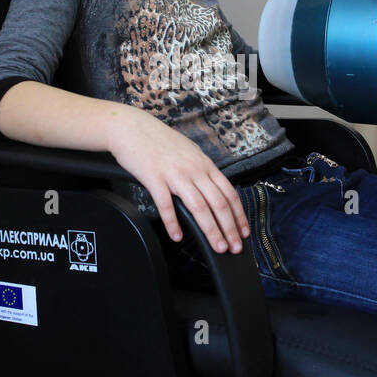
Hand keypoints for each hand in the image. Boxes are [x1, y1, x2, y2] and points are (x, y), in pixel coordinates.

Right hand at [108, 109, 250, 253]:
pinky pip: (166, 205)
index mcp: (204, 164)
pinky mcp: (154, 178)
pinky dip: (173, 223)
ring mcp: (175, 174)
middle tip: (234, 248)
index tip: (244, 232)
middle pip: (218, 203)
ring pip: (199, 207)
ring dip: (210, 230)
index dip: (239, 215)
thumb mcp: (189, 152)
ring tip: (216, 247)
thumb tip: (213, 189)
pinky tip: (177, 236)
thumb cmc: (160, 141)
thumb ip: (202, 170)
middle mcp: (194, 169)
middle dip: (229, 228)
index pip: (229, 193)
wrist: (132, 128)